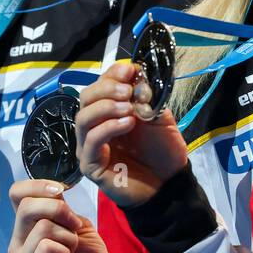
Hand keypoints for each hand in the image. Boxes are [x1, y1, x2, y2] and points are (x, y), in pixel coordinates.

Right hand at [8, 179, 110, 252]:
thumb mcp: (76, 224)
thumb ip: (61, 208)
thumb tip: (53, 191)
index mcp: (26, 227)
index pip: (16, 193)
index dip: (38, 185)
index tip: (60, 190)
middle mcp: (17, 243)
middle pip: (27, 207)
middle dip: (59, 209)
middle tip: (75, 227)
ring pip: (43, 228)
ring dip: (68, 237)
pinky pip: (47, 248)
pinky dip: (65, 252)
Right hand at [75, 61, 187, 206]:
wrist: (169, 182)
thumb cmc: (161, 149)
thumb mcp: (158, 116)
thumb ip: (147, 96)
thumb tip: (137, 74)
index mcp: (108, 111)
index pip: (99, 85)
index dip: (112, 74)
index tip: (130, 69)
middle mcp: (94, 126)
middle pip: (86, 98)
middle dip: (106, 89)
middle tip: (128, 91)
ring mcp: (89, 146)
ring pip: (83, 118)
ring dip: (105, 107)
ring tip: (128, 107)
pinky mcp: (91, 165)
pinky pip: (92, 141)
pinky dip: (108, 128)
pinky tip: (128, 124)